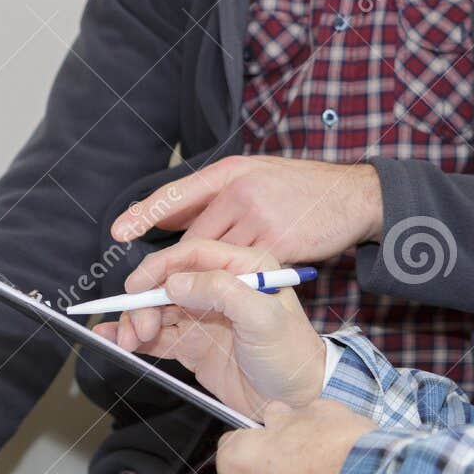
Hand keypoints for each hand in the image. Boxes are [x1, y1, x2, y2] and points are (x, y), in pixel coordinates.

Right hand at [93, 239, 325, 420]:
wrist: (297, 400)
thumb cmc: (291, 354)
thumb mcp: (263, 318)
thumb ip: (222, 293)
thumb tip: (176, 281)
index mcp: (244, 268)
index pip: (193, 254)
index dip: (159, 267)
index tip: (135, 286)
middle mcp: (221, 287)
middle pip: (168, 282)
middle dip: (144, 301)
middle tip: (138, 327)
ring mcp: (204, 316)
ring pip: (158, 309)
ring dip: (137, 321)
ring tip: (128, 342)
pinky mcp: (193, 345)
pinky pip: (157, 336)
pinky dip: (135, 338)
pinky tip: (115, 340)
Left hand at [110, 155, 383, 265]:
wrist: (355, 196)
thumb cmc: (303, 189)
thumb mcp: (255, 176)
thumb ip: (216, 198)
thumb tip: (171, 219)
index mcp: (232, 172)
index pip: (178, 194)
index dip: (146, 212)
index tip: (119, 231)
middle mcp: (242, 193)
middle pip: (193, 239)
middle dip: (176, 268)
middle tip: (155, 289)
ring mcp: (261, 219)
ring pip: (215, 261)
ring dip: (206, 283)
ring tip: (205, 300)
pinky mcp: (279, 246)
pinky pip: (244, 274)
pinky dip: (240, 286)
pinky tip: (245, 292)